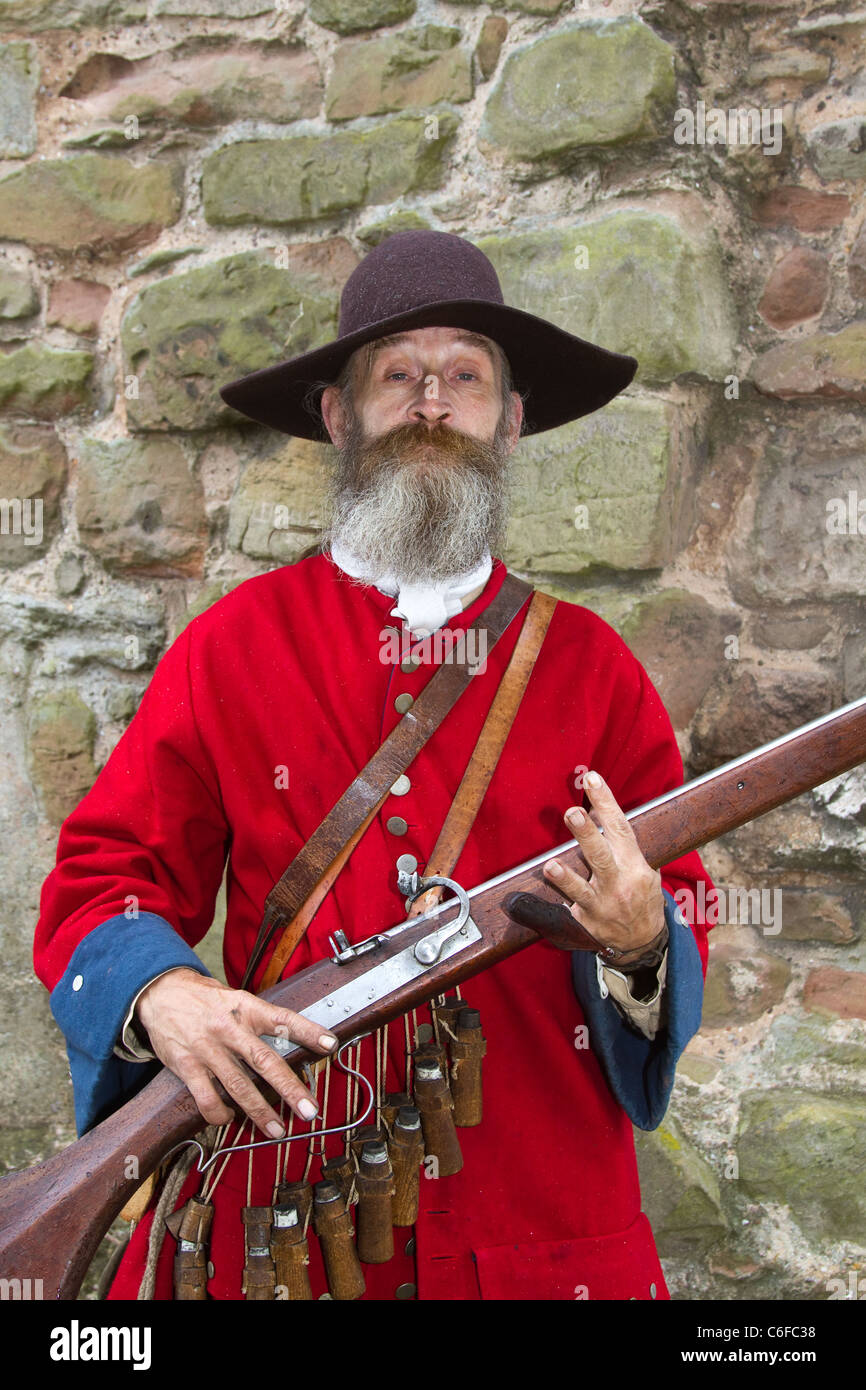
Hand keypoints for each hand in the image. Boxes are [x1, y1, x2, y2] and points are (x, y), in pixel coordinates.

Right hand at [135, 968, 337, 1135]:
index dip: (308, 1031)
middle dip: (289, 1089)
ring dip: (260, 1113)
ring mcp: (207, 1049)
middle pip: (264, 1061)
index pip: (283, 1019)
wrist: (159, 991)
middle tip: (309, 1109)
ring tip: (277, 1130)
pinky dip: (220, 1115)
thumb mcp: (235, 998)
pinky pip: (207, 1098)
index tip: (331, 1043)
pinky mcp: (187, 1066)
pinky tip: (229, 1120)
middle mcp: (229, 1028)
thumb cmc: (203, 998)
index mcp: (246, 1008)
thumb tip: (291, 1040)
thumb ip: (258, 1018)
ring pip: (238, 1087)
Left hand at [543, 770, 664, 959]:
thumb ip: (624, 845)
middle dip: (586, 833)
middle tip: (572, 813)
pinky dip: (556, 903)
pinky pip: (568, 911)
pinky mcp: (586, 921)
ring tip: (551, 864)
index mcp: (634, 864)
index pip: (620, 827)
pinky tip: (540, 899)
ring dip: (565, 876)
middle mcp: (618, 882)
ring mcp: (601, 904)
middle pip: (600, 854)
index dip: (606, 801)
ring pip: (581, 888)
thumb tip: (602, 812)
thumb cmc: (640, 896)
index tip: (592, 778)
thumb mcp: (645, 869)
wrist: (643, 941)